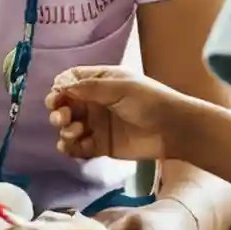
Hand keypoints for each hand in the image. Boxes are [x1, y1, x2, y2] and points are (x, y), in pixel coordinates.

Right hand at [46, 66, 190, 161]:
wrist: (174, 130)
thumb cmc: (150, 101)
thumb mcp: (120, 87)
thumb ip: (89, 87)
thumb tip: (59, 86)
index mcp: (99, 83)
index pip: (70, 82)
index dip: (59, 89)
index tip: (56, 98)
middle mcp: (94, 103)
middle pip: (64, 105)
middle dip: (58, 111)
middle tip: (62, 118)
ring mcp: (96, 125)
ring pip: (68, 127)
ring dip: (65, 130)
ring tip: (76, 132)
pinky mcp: (100, 145)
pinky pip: (77, 147)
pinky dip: (70, 147)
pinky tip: (72, 147)